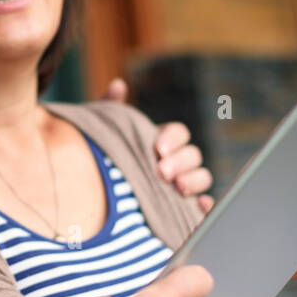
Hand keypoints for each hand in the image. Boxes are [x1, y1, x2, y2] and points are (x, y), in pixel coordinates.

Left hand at [98, 79, 212, 211]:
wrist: (90, 195)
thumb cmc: (99, 160)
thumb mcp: (101, 136)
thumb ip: (109, 110)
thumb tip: (117, 86)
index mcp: (160, 142)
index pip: (179, 133)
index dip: (172, 138)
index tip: (157, 148)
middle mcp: (175, 163)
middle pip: (192, 156)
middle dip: (181, 162)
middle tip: (162, 172)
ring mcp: (181, 186)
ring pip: (202, 178)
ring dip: (194, 181)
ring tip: (178, 188)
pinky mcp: (182, 210)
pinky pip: (203, 207)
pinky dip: (206, 206)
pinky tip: (200, 206)